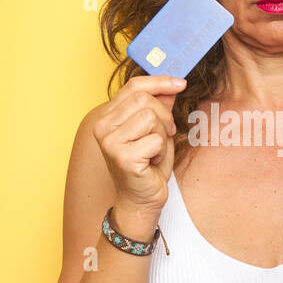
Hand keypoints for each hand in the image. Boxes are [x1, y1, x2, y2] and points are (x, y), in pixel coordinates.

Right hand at [92, 75, 184, 219]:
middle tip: (167, 134)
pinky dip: (161, 152)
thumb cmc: (148, 165)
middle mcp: (103, 127)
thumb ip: (160, 107)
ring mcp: (110, 142)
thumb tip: (171, 86)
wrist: (141, 200)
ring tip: (154, 151)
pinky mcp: (122, 157)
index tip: (180, 83)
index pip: (133, 87)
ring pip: (151, 118)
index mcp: (107, 116)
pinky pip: (156, 140)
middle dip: (164, 116)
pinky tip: (151, 163)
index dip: (159, 82)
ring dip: (162, 136)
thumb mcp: (156, 130)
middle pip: (144, 100)